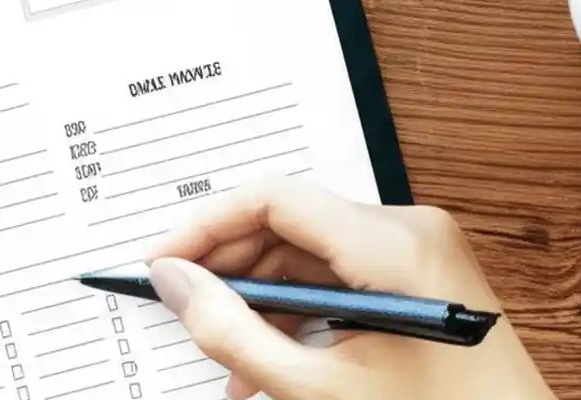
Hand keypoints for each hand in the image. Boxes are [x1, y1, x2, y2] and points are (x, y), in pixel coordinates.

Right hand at [146, 176, 556, 399]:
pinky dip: (299, 313)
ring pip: (308, 256)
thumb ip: (232, 333)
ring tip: (227, 360)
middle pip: (288, 225)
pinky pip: (338, 277)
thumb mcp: (318, 388)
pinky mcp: (418, 277)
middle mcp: (410, 230)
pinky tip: (271, 360)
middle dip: (229, 271)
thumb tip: (175, 282)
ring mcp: (418, 252)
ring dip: (260, 302)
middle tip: (181, 308)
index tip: (162, 261)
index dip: (205, 225)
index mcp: (393, 243)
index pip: (274, 199)